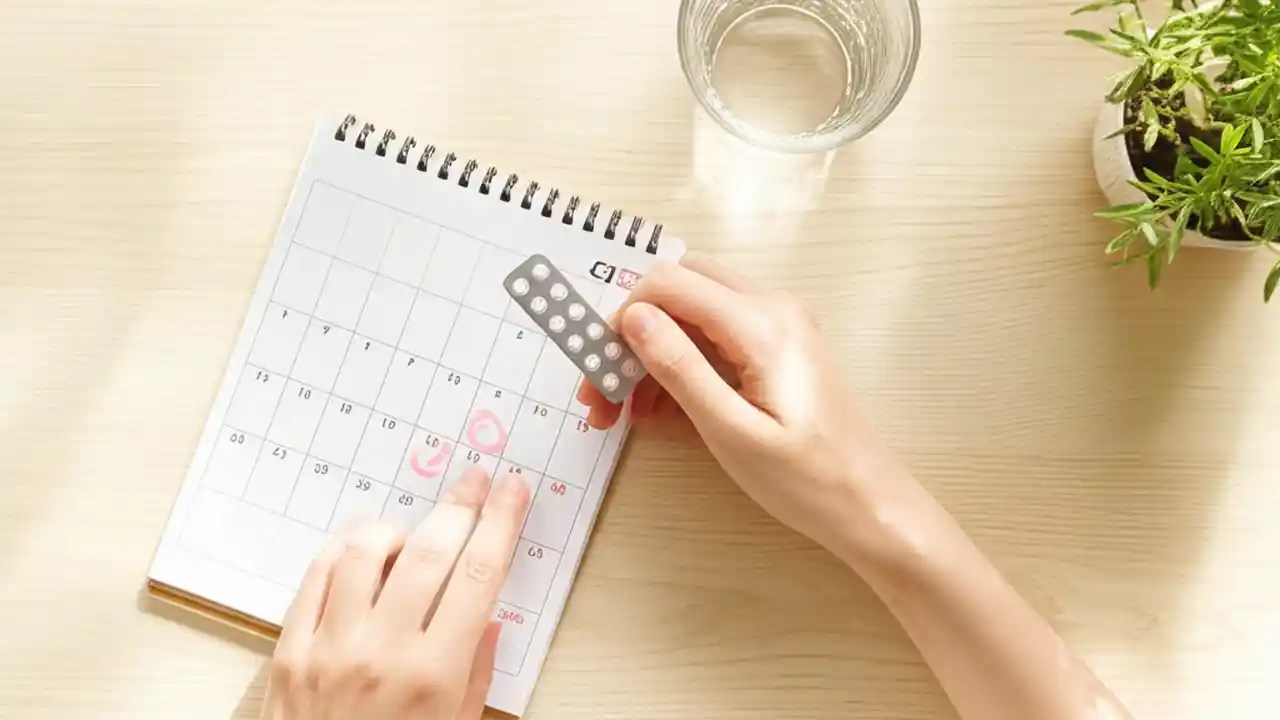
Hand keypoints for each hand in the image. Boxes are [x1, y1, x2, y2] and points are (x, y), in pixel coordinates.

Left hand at [261, 467, 530, 719]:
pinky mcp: (289, 651)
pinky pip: (316, 576)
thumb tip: (486, 613)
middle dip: (461, 504)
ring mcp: (330, 648)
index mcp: (435, 675)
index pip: (479, 575)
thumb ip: (476, 671)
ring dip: (398, 528)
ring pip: (366, 550)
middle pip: (430, 550)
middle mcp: (382, 652)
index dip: (501, 522)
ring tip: (415, 532)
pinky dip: (343, 549)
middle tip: (477, 480)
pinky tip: (363, 547)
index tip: (513, 491)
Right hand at [579, 253, 909, 556]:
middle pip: (680, 288)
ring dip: (652, 352)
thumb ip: (680, 368)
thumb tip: (633, 318)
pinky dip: (681, 365)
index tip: (597, 372)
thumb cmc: (807, 480)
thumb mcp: (731, 432)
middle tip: (603, 389)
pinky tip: (658, 412)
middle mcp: (773, 309)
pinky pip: (716, 338)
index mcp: (763, 325)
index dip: (622, 320)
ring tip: (622, 412)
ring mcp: (780, 327)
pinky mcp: (780, 350)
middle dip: (632, 333)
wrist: (871, 506)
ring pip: (694, 313)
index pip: (669, 284)